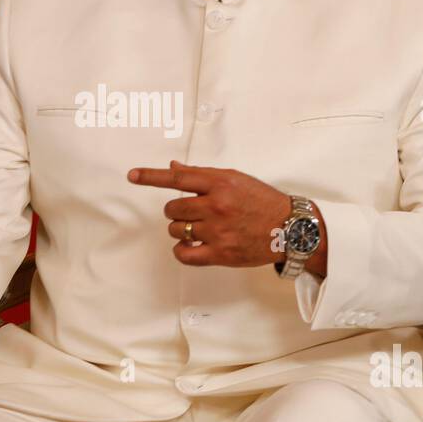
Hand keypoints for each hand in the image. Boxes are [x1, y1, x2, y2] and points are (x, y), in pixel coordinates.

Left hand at [127, 160, 289, 266]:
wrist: (290, 228)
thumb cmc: (262, 201)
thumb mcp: (235, 179)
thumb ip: (202, 175)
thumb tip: (174, 167)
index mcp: (220, 183)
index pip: (177, 177)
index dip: (151, 176)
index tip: (133, 176)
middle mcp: (216, 205)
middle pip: (172, 207)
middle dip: (177, 210)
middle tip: (193, 213)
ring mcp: (217, 230)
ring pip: (176, 230)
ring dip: (181, 229)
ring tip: (200, 229)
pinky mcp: (221, 253)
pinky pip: (184, 254)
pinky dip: (182, 250)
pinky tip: (191, 246)